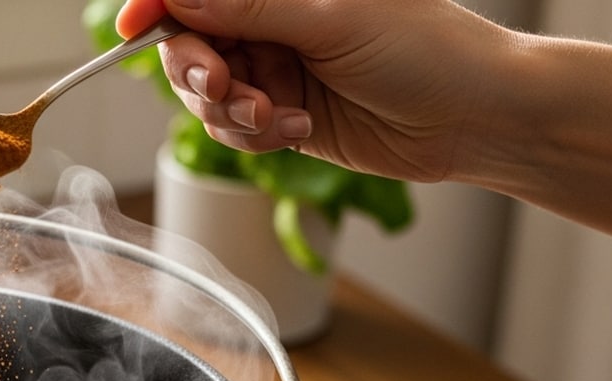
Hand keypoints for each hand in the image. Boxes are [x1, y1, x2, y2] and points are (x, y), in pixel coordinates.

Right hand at [115, 0, 611, 290]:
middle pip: (191, 42)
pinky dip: (255, 135)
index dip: (158, 6)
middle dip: (199, 70)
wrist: (478, 119)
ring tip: (275, 118)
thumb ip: (249, 6)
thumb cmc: (429, 50)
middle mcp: (275, 19)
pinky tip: (297, 131)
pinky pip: (237, 130)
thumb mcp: (332, 19)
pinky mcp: (286, 117)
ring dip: (231, 112)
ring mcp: (279, 68)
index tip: (133, 29)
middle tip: (223, 86)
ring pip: (208, 95)